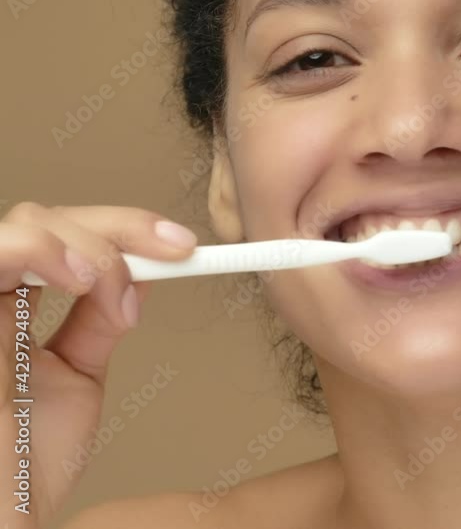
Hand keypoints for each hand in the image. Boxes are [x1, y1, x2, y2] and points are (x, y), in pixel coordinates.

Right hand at [0, 203, 196, 527]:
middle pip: (49, 219)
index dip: (125, 230)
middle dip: (122, 227)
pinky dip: (42, 249)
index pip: (67, 239)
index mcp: (12, 307)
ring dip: (89, 241)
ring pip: (25, 222)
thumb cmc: (22, 462)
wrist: (2, 513)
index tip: (185, 246)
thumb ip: (95, 320)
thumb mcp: (75, 375)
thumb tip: (138, 276)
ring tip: (117, 287)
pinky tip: (82, 279)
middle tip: (177, 251)